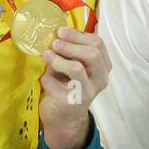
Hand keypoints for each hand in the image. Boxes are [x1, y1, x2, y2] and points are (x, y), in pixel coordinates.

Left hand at [39, 27, 111, 148]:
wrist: (63, 117)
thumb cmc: (67, 86)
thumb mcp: (72, 65)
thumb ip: (69, 51)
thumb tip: (56, 33)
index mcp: (103, 66)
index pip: (98, 44)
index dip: (78, 34)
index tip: (61, 31)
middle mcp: (100, 79)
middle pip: (92, 54)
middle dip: (70, 44)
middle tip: (54, 42)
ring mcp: (88, 92)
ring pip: (77, 68)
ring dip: (58, 59)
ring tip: (47, 55)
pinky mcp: (72, 103)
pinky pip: (57, 84)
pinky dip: (48, 78)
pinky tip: (45, 80)